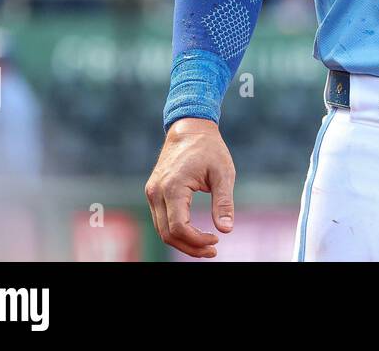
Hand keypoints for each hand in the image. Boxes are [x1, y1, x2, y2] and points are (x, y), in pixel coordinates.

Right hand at [145, 118, 235, 258]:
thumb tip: (227, 230)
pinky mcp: (154, 192)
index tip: (217, 240)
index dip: (197, 240)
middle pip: (167, 234)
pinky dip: (176, 231)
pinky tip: (194, 235)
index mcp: (172, 187)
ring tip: (207, 246)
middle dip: (190, 246)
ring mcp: (152, 193)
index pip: (178, 227)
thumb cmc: (209, 148)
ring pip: (161, 230)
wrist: (190, 128)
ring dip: (183, 242)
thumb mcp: (223, 173)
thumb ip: (224, 202)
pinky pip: (161, 220)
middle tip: (213, 250)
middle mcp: (156, 192)